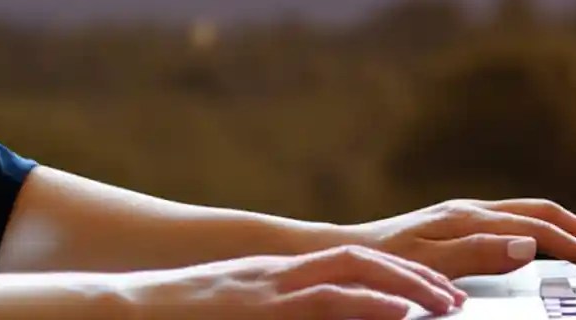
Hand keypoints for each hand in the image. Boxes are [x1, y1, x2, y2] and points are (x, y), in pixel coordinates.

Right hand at [119, 244, 466, 318]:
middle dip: (417, 277)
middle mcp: (280, 275)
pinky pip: (320, 298)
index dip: (400, 278)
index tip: (438, 295)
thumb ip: (282, 318)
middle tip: (459, 297)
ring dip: (405, 285)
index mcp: (278, 281)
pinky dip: (363, 302)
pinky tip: (397, 311)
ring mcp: (268, 286)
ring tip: (446, 303)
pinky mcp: (256, 303)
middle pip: (365, 261)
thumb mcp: (239, 319)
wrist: (117, 311)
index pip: (351, 267)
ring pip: (352, 272)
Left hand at [345, 199, 575, 279]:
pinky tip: (549, 254)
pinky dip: (545, 236)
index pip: (544, 228)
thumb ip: (479, 252)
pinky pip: (515, 225)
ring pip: (532, 216)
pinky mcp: (458, 226)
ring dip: (569, 232)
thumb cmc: (380, 264)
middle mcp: (472, 211)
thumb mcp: (429, 263)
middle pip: (546, 213)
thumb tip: (530, 245)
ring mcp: (466, 216)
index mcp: (472, 217)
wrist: (341, 255)